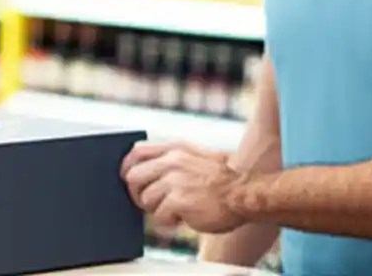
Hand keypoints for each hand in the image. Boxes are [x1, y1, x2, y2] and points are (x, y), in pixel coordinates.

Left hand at [120, 141, 246, 234]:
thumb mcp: (196, 156)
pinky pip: (159, 216)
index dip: (127, 168)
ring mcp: (175, 181)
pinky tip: (181, 220)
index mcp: (175, 148)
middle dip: (136, 193)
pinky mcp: (179, 201)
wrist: (244, 194)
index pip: (136, 152)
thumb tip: (141, 160)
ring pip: (145, 199)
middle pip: (133, 177)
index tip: (128, 180)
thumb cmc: (221, 181)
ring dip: (156, 210)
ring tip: (173, 211)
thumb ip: (172, 157)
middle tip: (149, 203)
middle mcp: (172, 161)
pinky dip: (168, 222)